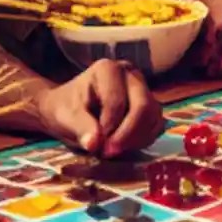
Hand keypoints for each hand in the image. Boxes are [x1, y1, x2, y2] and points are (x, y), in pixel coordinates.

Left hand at [33, 59, 163, 157]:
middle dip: (127, 134)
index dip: (108, 126)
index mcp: (107, 69)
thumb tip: (94, 143)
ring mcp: (142, 88)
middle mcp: (130, 73)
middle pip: (143, 106)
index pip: (117, 101)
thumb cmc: (66, 109)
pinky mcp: (150, 104)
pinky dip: (142, 140)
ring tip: (113, 149)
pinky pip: (156, 125)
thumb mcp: (65, 118)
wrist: (68, 110)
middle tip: (108, 152)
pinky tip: (123, 146)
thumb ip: (80, 128)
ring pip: (153, 116)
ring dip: (135, 139)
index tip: (94, 143)